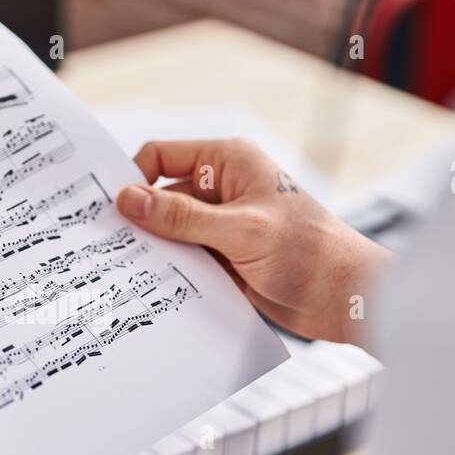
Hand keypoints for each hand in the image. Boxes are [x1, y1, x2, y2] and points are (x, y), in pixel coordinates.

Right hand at [115, 139, 388, 342]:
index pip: (162, 158)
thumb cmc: (308, 253)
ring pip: (171, 232)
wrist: (346, 297)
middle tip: (108, 249)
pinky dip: (173, 272)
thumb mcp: (238, 231)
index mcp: (228, 162)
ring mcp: (224, 225)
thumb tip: (128, 199)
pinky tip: (155, 290)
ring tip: (129, 274)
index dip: (134, 179)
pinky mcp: (226, 257)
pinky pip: (187, 259)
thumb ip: (181, 216)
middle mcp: (223, 189)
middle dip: (141, 222)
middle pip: (162, 198)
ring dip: (156, 251)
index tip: (110, 212)